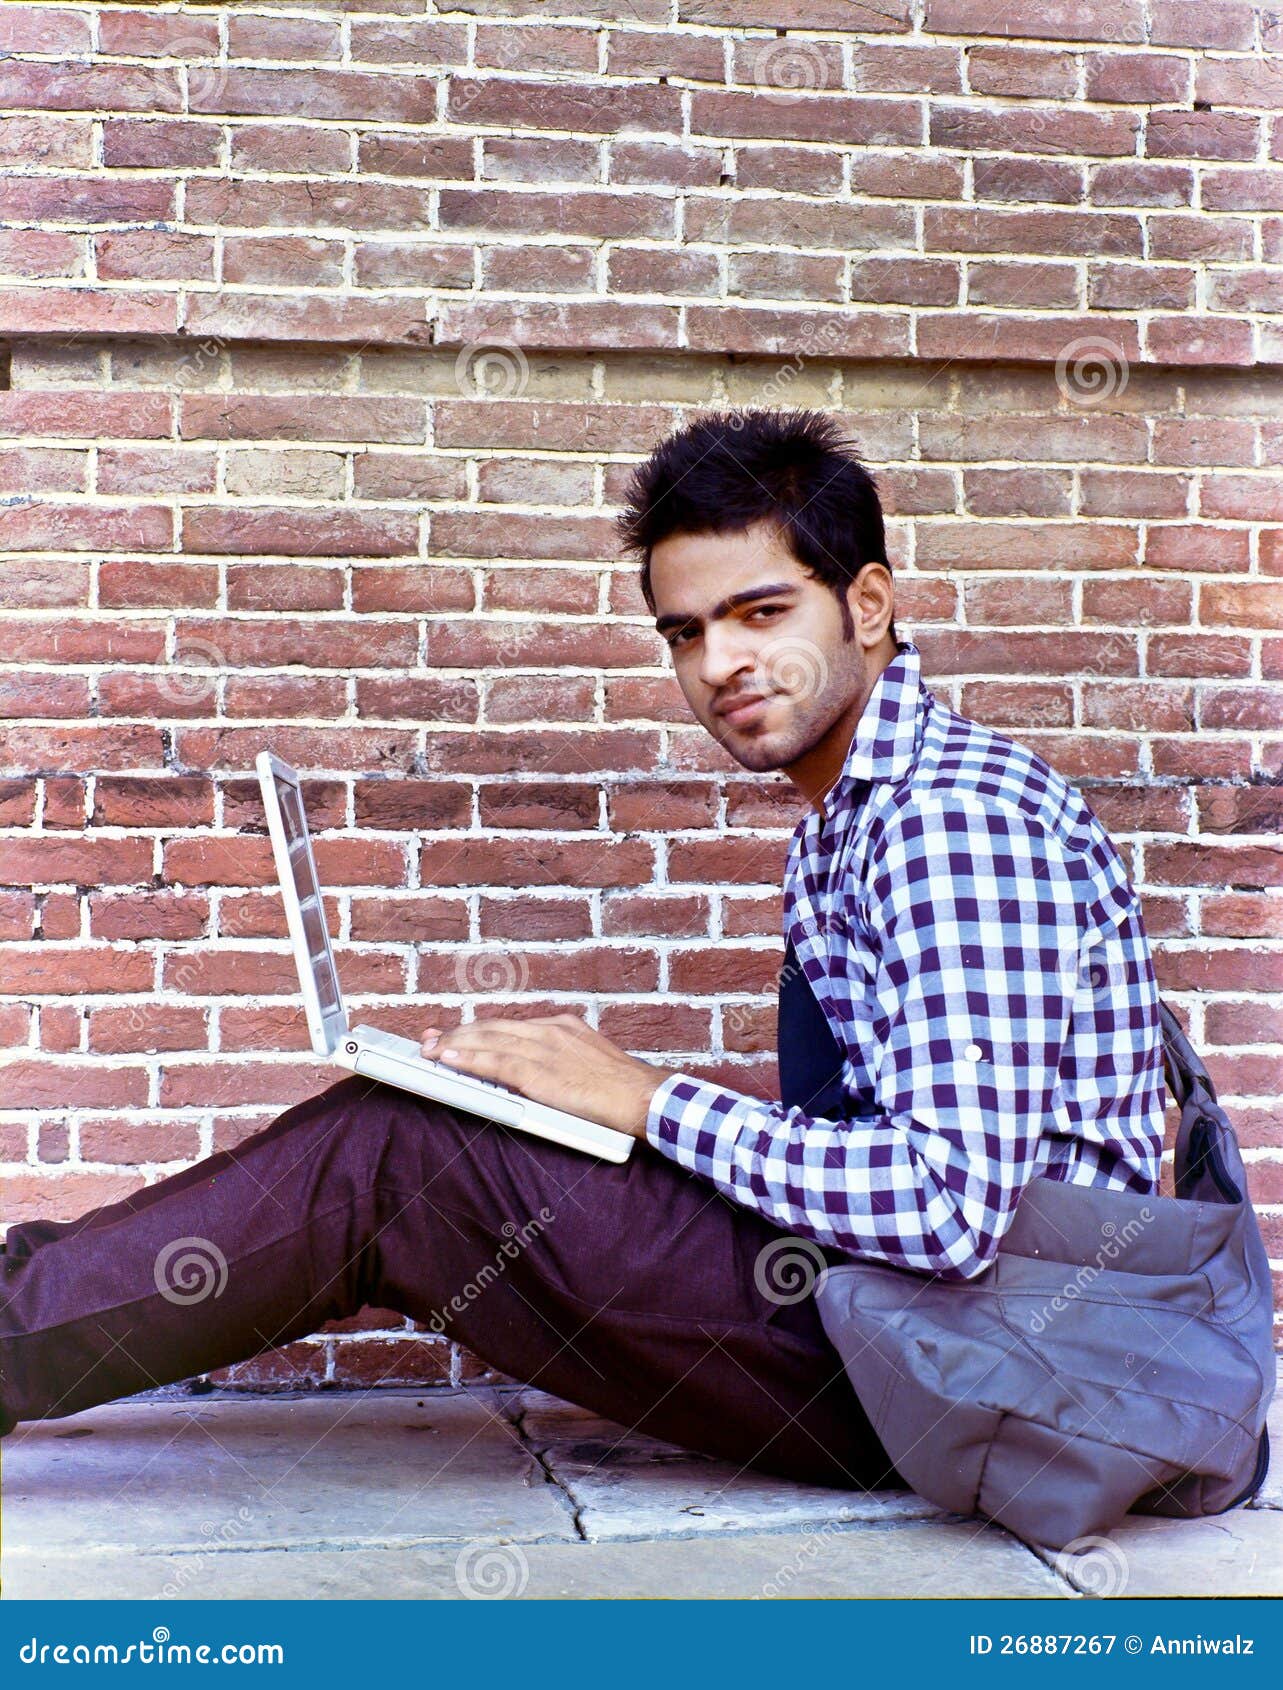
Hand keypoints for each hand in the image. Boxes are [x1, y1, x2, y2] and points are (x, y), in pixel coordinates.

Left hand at [420, 1012, 679, 1139]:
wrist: (643, 1098)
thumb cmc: (619, 1089)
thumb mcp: (587, 1062)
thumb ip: (557, 1061)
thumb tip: (528, 1073)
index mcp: (562, 1026)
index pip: (509, 1025)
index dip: (478, 1030)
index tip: (454, 1034)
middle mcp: (550, 1030)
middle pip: (493, 1027)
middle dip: (458, 1033)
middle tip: (429, 1040)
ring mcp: (545, 1049)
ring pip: (489, 1040)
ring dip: (455, 1044)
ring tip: (430, 1050)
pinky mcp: (542, 1072)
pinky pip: (497, 1063)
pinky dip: (469, 1059)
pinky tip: (448, 1059)